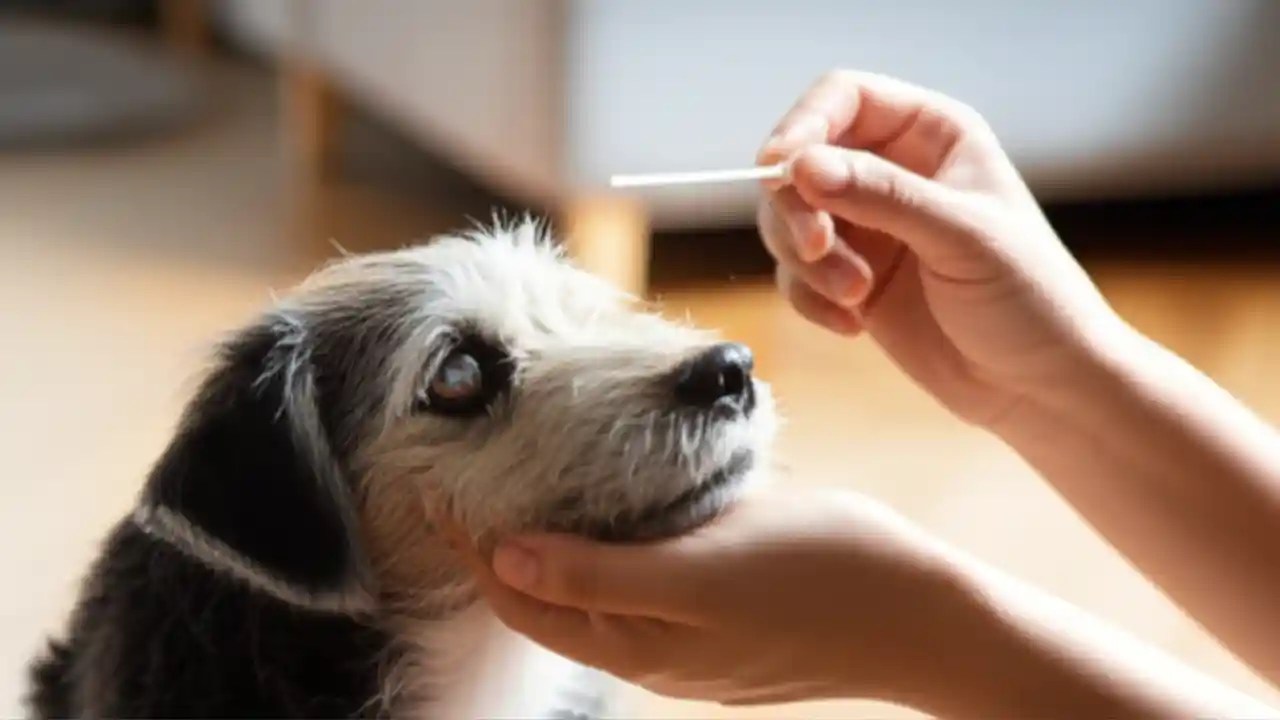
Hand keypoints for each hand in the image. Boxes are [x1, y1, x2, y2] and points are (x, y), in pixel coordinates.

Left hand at [440, 487, 970, 707]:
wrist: (927, 615)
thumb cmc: (821, 580)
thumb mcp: (703, 568)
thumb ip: (600, 573)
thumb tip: (503, 557)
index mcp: (638, 643)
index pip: (523, 598)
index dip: (474, 548)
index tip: (439, 489)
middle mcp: (653, 650)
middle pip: (549, 601)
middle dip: (501, 548)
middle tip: (473, 482)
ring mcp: (690, 638)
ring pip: (595, 591)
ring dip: (554, 546)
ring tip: (529, 487)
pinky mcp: (724, 617)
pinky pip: (641, 585)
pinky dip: (608, 546)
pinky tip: (618, 507)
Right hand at [757, 70, 1128, 425]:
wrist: (1040, 387)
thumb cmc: (1029, 299)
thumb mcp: (962, 236)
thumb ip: (882, 195)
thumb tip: (801, 165)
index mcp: (931, 135)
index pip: (843, 98)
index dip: (804, 124)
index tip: (779, 167)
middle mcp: (892, 172)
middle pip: (801, 162)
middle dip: (797, 208)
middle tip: (817, 248)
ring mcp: (867, 229)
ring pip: (789, 221)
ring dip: (807, 263)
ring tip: (855, 298)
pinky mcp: (850, 281)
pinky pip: (796, 276)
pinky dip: (810, 300)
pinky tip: (854, 326)